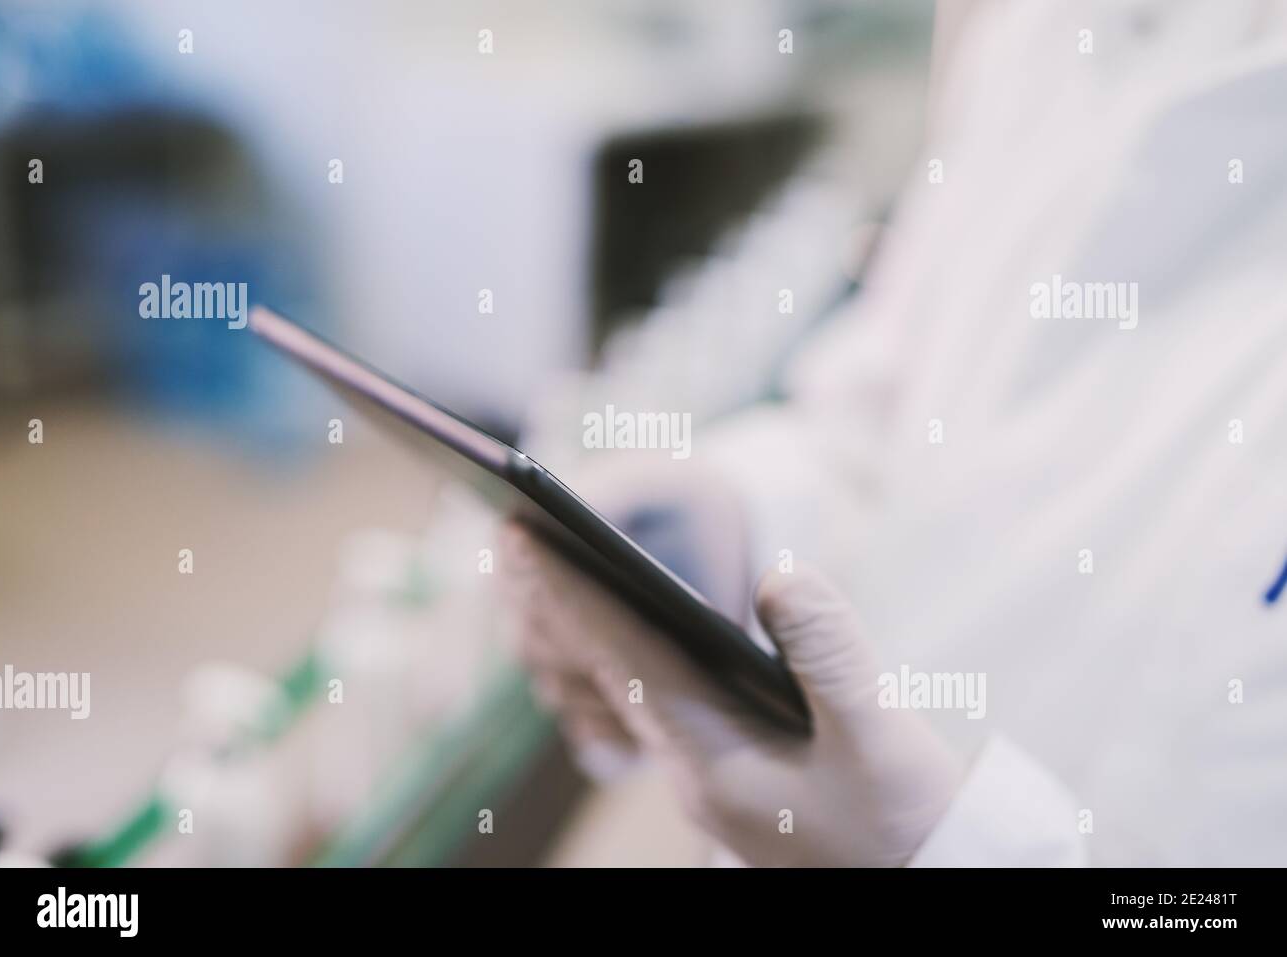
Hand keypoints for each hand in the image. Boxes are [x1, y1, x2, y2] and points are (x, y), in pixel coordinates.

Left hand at [499, 523, 965, 866]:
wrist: (932, 876)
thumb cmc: (905, 821)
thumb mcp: (881, 739)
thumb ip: (832, 655)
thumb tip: (781, 575)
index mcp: (715, 760)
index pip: (627, 660)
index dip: (574, 595)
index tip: (524, 539)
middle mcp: (699, 768)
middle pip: (613, 671)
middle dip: (564, 604)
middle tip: (514, 539)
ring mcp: (715, 772)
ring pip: (633, 688)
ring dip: (591, 628)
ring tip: (552, 573)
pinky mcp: (739, 769)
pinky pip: (665, 700)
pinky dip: (636, 653)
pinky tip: (632, 628)